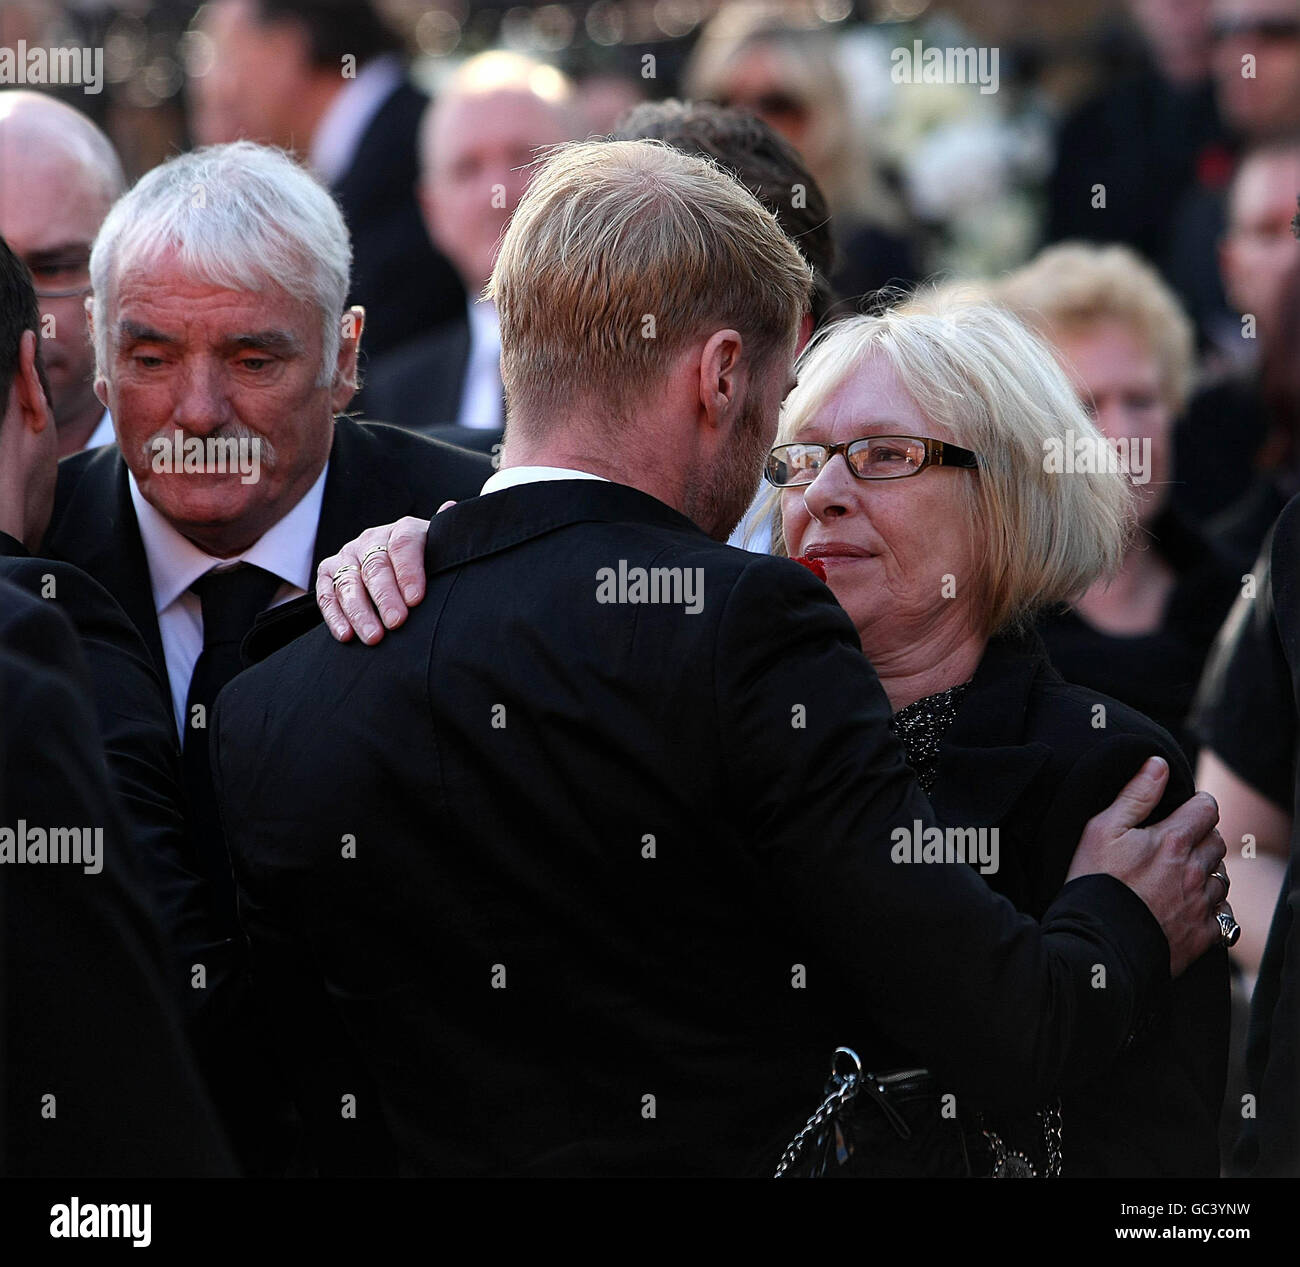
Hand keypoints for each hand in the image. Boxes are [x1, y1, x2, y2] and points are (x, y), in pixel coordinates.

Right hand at [315, 514, 434, 642]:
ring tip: (374, 637)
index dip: (408, 571)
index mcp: (403, 529)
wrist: (401, 567)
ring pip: (349, 582)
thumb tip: (450, 507)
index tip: (416, 599)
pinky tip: (346, 636)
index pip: (403, 544)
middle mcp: (372, 539)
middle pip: (375, 566)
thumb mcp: (441, 550)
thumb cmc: (428, 564)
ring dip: (359, 611)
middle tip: (397, 622)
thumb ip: (446, 535)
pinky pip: (327, 594)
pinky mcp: (328, 573)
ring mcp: (348, 555)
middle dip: (385, 596)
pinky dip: (334, 616)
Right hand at [1068, 756, 1233, 977]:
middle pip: (1217, 842)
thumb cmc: (1093, 883)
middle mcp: (1195, 871)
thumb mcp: (1101, 829)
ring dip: (1206, 872)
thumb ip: (1135, 795)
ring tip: (1178, 877)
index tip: (1180, 812)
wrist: (1097, 944)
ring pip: (1222, 877)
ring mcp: (1201, 905)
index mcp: (1173, 841)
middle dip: (1200, 838)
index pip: (1207, 809)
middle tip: (1172, 845)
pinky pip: (1223, 914)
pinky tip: (1187, 906)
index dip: (1195, 806)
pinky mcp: (1202, 935)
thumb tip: (1158, 765)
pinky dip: (1210, 907)